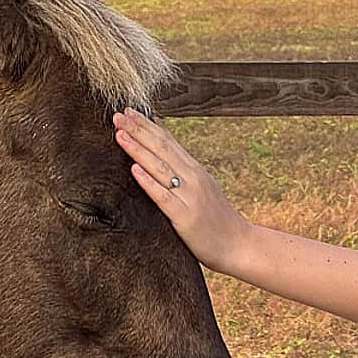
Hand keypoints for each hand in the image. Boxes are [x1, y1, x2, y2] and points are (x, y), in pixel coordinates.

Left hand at [113, 108, 252, 273]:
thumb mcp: (202, 190)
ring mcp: (190, 197)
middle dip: (138, 130)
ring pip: (160, 167)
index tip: (128, 111)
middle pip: (162, 148)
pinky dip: (148, 182)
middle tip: (117, 115)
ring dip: (138, 149)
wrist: (240, 245)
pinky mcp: (186, 217)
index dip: (147, 125)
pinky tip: (134, 170)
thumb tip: (161, 161)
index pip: (168, 141)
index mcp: (196, 170)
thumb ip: (184, 175)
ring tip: (119, 134)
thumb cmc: (217, 221)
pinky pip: (163, 197)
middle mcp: (193, 178)